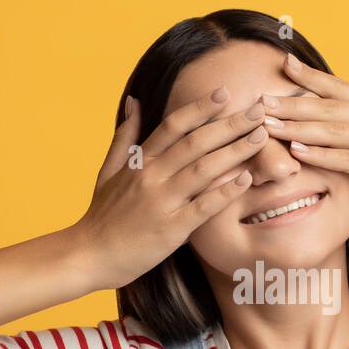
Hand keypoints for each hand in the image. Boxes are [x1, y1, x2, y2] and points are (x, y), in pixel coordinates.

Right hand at [77, 86, 266, 289]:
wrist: (88, 256)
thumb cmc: (102, 215)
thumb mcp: (109, 170)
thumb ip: (125, 136)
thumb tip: (135, 101)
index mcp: (140, 162)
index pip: (173, 126)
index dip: (200, 107)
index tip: (224, 93)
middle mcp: (151, 177)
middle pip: (195, 142)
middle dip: (229, 124)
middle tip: (258, 110)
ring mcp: (161, 202)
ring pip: (203, 169)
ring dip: (235, 151)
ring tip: (260, 137)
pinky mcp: (171, 230)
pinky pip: (204, 207)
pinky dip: (225, 191)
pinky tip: (247, 178)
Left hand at [261, 53, 348, 214]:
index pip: (337, 86)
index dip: (309, 75)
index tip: (281, 64)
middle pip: (328, 106)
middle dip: (291, 103)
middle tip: (259, 100)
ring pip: (333, 130)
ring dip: (298, 127)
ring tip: (268, 125)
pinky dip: (322, 155)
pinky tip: (298, 153)